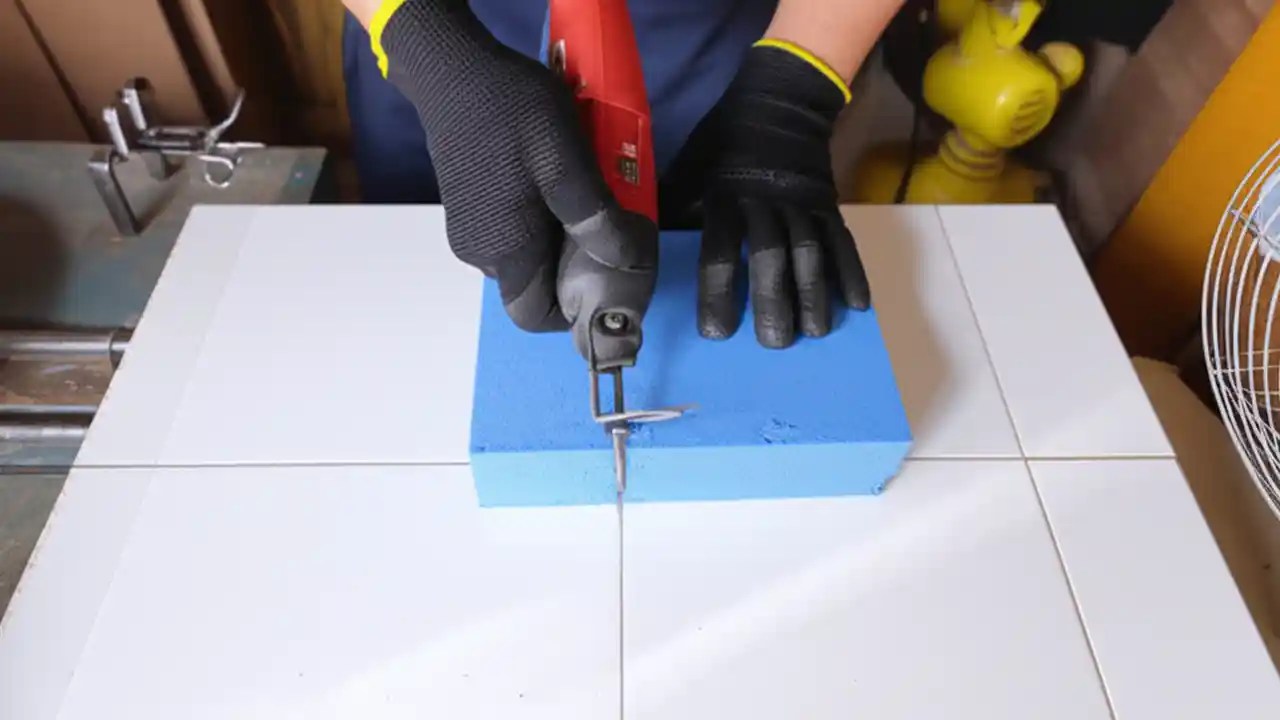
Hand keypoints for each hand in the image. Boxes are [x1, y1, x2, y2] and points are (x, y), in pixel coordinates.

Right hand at [378, 0, 655, 361]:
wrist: (451, 66)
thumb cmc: (508, 110)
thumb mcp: (565, 160)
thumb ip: (594, 218)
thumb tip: (625, 261)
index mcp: (504, 250)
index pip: (536, 316)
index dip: (573, 309)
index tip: (607, 276)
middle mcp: (481, 251)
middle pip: (537, 284)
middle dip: (576, 264)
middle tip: (608, 227)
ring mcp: (471, 229)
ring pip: (528, 255)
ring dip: (561, 236)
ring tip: (587, 196)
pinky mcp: (470, 205)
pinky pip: (514, 230)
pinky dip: (542, 218)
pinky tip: (558, 181)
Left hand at [663, 42, 869, 348]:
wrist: (778, 101)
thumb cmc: (722, 143)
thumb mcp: (689, 168)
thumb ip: (676, 209)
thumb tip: (643, 251)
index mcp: (723, 196)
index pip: (718, 249)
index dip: (718, 289)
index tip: (717, 331)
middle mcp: (764, 203)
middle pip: (771, 255)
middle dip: (773, 300)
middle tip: (774, 341)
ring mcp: (802, 203)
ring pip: (810, 251)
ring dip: (815, 294)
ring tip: (815, 332)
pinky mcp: (829, 204)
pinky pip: (843, 240)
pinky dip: (852, 271)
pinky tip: (858, 304)